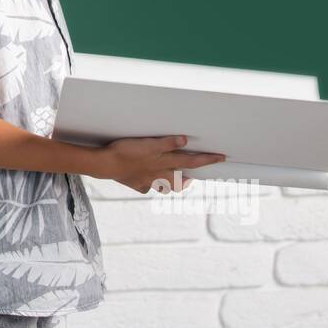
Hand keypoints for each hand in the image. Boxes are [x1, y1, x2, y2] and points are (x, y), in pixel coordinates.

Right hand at [95, 135, 225, 193]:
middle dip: (187, 179)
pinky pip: (145, 186)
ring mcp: (147, 181)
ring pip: (163, 187)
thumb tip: (185, 140)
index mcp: (164, 163)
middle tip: (190, 176)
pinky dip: (147, 183)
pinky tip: (143, 177)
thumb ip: (168, 143)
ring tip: (168, 176)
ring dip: (168, 183)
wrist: (105, 165)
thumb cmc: (127, 152)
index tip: (222, 158)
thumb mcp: (149, 143)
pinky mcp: (135, 184)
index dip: (208, 159)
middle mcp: (159, 174)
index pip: (191, 161)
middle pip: (179, 181)